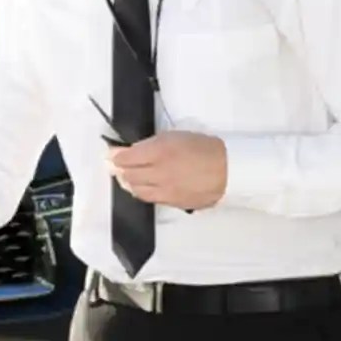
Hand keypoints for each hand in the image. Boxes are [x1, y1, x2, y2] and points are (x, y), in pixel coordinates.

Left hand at [108, 130, 226, 209]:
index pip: (125, 158)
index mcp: (159, 152)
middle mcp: (159, 174)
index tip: (111, 153)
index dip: (115, 156)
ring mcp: (166, 191)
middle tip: (116, 165)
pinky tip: (143, 187)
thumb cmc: (204, 148)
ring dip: (129, 182)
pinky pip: (151, 199)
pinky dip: (143, 192)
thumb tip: (130, 151)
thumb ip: (150, 144)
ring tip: (127, 177)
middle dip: (119, 169)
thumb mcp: (175, 136)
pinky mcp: (174, 203)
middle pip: (128, 175)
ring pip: (137, 190)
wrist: (230, 170)